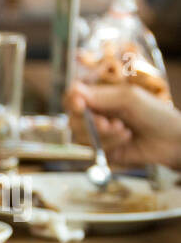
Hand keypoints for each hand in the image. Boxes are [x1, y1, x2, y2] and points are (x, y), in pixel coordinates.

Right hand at [65, 82, 180, 168]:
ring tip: (125, 130)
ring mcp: (97, 134)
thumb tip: (74, 92)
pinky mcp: (101, 150)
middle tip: (110, 123)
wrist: (171, 139)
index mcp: (100, 98)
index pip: (73, 97)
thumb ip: (102, 95)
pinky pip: (92, 149)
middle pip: (73, 119)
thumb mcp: (130, 98)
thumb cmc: (155, 113)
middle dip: (90, 123)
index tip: (79, 105)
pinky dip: (109, 144)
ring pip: (81, 136)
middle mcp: (95, 115)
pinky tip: (125, 138)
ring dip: (104, 134)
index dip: (72, 101)